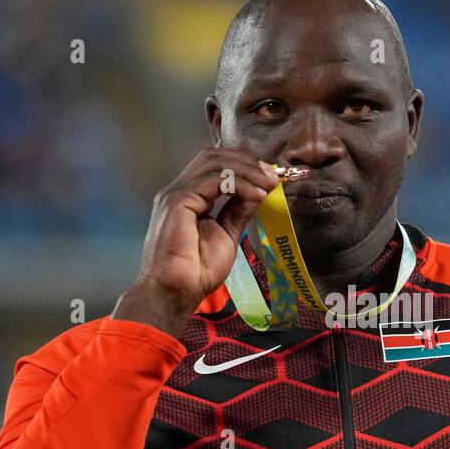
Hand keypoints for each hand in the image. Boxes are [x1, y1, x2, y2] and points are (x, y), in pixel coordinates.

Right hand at [113, 148, 279, 335]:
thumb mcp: (227, 234)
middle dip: (247, 161)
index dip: (244, 165)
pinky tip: (257, 194)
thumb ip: (238, 211)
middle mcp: (179, 190)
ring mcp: (176, 194)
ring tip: (270, 182)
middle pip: (213, 156)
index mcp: (188, 197)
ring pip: (214, 163)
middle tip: (274, 174)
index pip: (215, 165)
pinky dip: (239, 183)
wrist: (175, 292)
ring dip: (247, 170)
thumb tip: (259, 191)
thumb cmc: (197, 271)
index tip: (271, 176)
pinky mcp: (177, 202)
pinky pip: (214, 181)